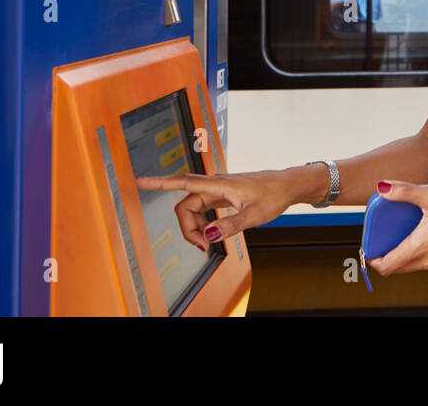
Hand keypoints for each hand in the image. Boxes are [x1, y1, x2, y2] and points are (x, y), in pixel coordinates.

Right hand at [134, 169, 296, 250]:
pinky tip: (211, 234)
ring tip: (209, 242)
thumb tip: (208, 235)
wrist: (287, 186)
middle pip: (185, 205)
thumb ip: (231, 225)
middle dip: (187, 227)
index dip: (160, 182)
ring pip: (193, 209)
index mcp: (220, 185)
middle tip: (203, 246)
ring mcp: (217, 190)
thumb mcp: (254, 215)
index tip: (140, 181)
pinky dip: (202, 224)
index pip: (183, 182)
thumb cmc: (274, 195)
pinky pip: (202, 209)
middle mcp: (215, 185)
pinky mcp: (221, 196)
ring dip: (195, 227)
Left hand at [365, 182, 427, 275]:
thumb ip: (405, 192)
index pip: (387, 266)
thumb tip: (384, 187)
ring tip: (404, 234)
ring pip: (413, 265)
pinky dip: (421, 252)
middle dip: (387, 256)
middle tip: (384, 240)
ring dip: (404, 254)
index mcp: (419, 248)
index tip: (370, 249)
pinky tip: (426, 234)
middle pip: (398, 267)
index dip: (374, 259)